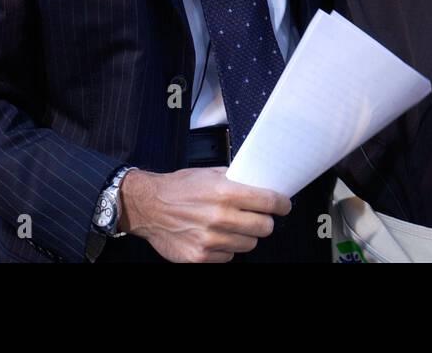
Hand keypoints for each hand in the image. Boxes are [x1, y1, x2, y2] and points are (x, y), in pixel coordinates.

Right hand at [119, 167, 290, 262]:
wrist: (147, 206)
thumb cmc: (179, 187)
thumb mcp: (210, 173)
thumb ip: (236, 180)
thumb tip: (261, 185)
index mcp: (225, 192)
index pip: (269, 202)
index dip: (282, 204)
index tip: (284, 205)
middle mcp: (220, 217)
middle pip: (265, 227)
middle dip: (265, 221)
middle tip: (258, 217)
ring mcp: (210, 240)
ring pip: (249, 244)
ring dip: (246, 236)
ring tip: (233, 226)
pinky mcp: (200, 257)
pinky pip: (229, 257)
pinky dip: (227, 248)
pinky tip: (217, 236)